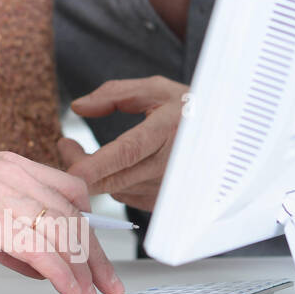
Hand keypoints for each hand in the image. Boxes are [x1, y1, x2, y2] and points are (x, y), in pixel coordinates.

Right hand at [0, 151, 123, 293]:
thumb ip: (4, 231)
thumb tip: (33, 262)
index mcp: (11, 164)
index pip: (70, 192)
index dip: (88, 226)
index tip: (95, 254)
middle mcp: (13, 173)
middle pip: (73, 216)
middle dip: (95, 255)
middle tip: (107, 283)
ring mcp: (2, 193)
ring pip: (62, 232)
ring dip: (82, 269)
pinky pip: (39, 249)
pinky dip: (61, 273)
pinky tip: (68, 290)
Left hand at [57, 76, 188, 212]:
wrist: (230, 139)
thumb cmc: (191, 110)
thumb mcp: (158, 89)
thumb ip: (115, 94)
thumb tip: (79, 107)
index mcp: (169, 131)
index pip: (129, 152)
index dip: (99, 163)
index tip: (74, 169)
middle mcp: (171, 165)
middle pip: (114, 177)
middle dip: (78, 165)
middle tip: (64, 145)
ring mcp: (170, 189)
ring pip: (115, 188)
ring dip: (94, 173)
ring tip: (85, 152)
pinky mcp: (166, 203)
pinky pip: (126, 196)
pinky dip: (114, 182)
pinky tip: (117, 167)